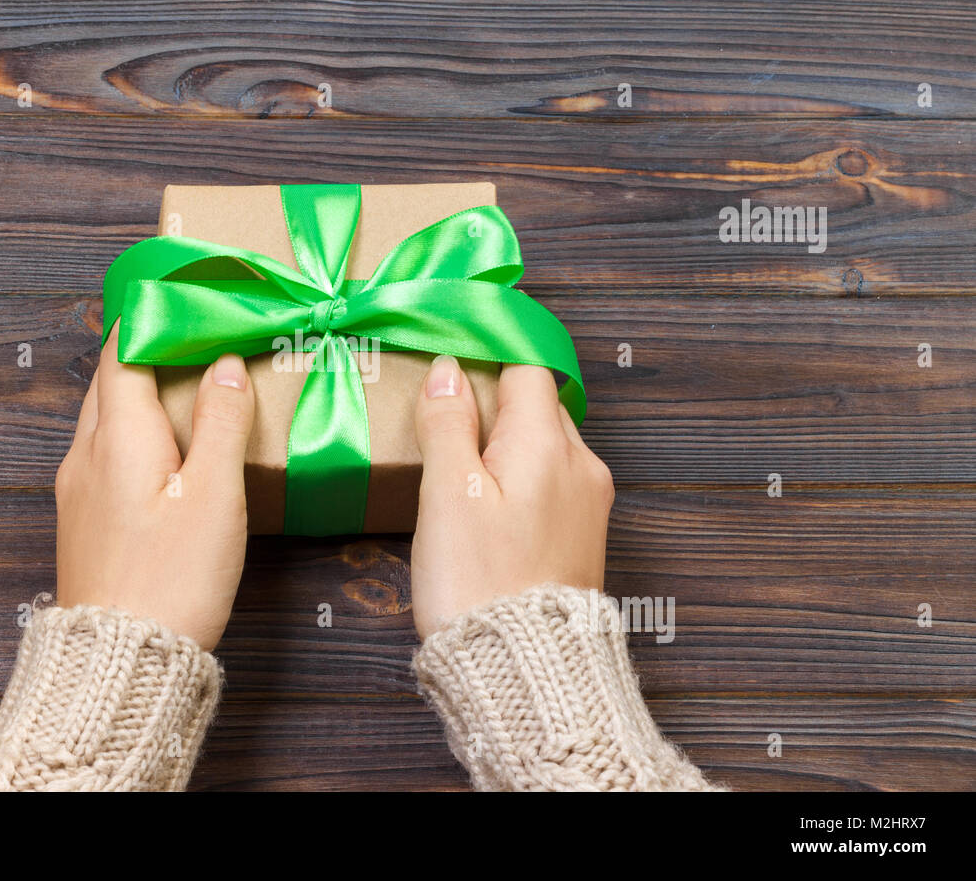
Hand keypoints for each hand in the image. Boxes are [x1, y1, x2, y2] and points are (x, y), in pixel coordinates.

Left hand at [53, 320, 255, 649]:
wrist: (121, 663)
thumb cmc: (174, 577)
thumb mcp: (214, 495)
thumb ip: (221, 422)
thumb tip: (225, 364)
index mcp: (117, 437)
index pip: (123, 353)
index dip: (149, 319)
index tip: (180, 296)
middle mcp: (84, 455)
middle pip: (110, 384)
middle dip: (148, 354)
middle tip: (195, 339)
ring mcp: (76, 491)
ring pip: (105, 422)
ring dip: (140, 397)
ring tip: (187, 391)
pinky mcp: (81, 523)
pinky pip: (104, 457)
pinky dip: (134, 437)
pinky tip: (165, 456)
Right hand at [410, 356, 613, 639]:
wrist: (526, 671)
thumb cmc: (478, 581)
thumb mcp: (447, 493)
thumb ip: (447, 424)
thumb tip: (448, 370)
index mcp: (548, 444)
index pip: (525, 369)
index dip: (485, 363)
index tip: (448, 374)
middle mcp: (582, 466)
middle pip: (539, 407)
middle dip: (495, 407)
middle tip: (443, 430)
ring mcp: (590, 505)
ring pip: (547, 448)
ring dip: (507, 448)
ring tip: (460, 478)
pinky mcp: (585, 540)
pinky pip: (554, 486)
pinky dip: (522, 483)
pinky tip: (488, 512)